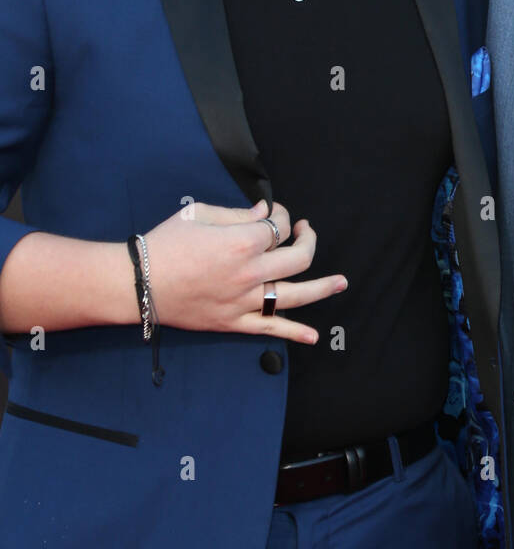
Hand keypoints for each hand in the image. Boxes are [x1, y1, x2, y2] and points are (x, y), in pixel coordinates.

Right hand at [143, 199, 345, 343]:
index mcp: (241, 241)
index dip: (282, 216)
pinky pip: (270, 328)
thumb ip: (238, 214)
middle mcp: (249, 272)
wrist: (137, 283)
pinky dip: (294, 333)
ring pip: (295, 295)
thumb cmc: (165, 243)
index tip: (274, 213)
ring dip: (322, 288)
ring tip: (341, 282)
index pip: (279, 227)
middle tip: (305, 231)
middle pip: (298, 257)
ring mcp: (244, 300)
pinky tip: (314, 336)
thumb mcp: (200, 215)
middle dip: (308, 239)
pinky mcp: (233, 322)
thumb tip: (265, 212)